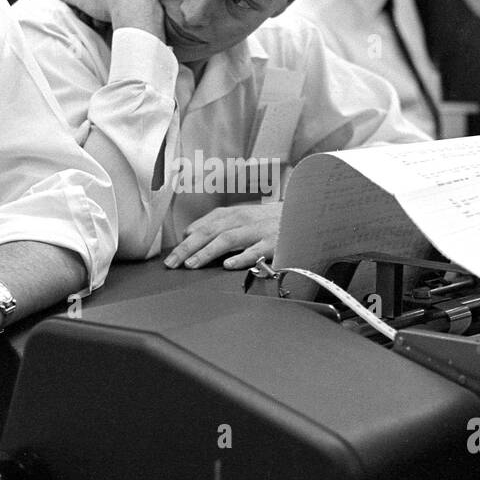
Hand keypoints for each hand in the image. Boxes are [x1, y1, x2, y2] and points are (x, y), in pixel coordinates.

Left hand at [163, 201, 282, 270]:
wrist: (307, 214)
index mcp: (234, 214)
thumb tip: (190, 233)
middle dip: (188, 248)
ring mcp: (258, 231)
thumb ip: (219, 224)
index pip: (204, 226)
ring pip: (227, 239)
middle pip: (210, 232)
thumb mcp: (244, 216)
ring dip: (207, 252)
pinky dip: (242, 258)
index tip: (171, 255)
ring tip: (192, 265)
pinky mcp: (275, 242)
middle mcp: (243, 220)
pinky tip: (229, 265)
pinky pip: (256, 251)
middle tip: (172, 263)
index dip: (186, 240)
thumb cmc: (272, 219)